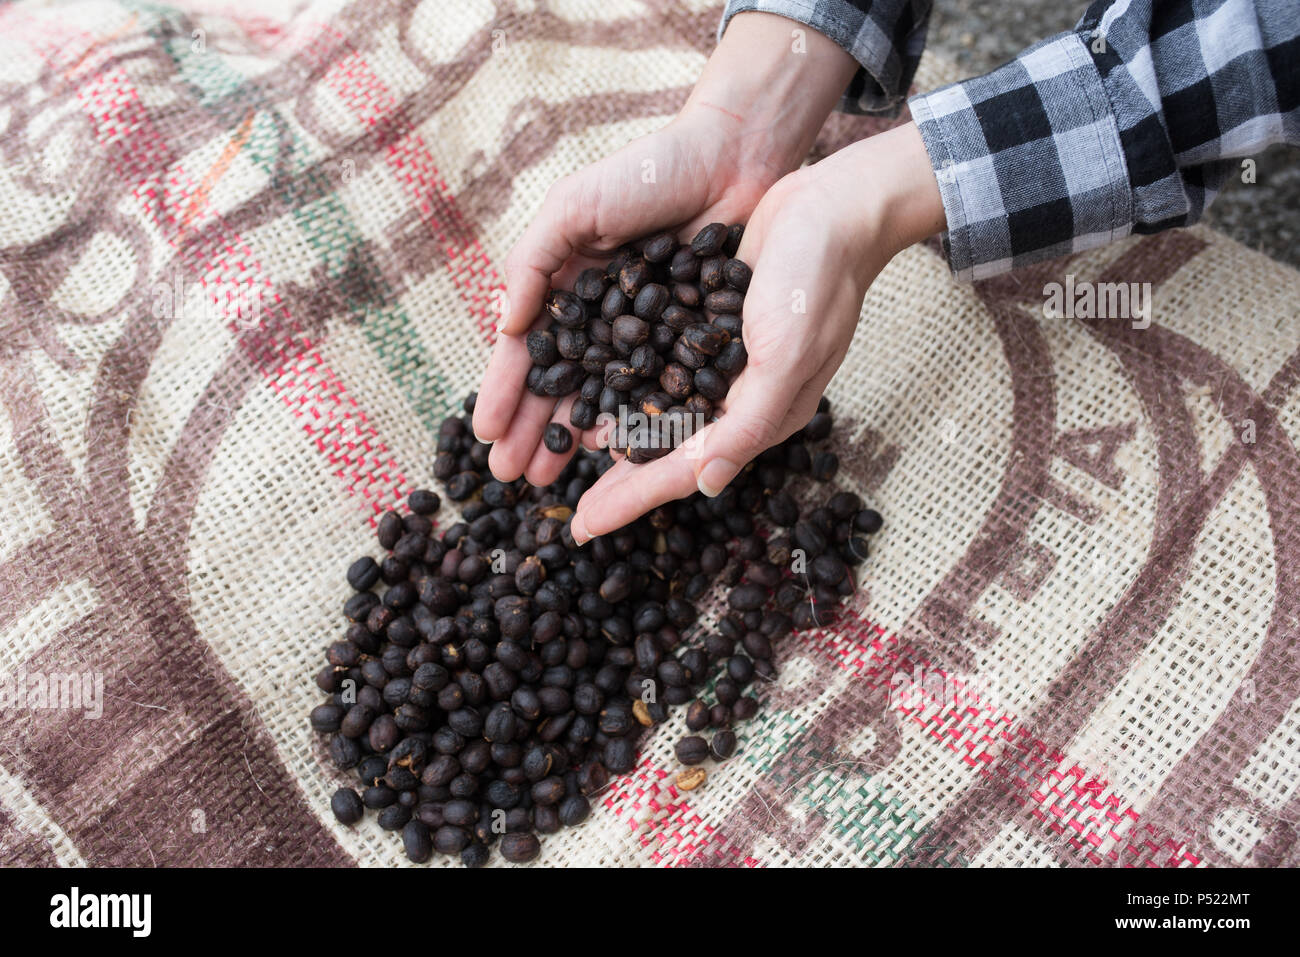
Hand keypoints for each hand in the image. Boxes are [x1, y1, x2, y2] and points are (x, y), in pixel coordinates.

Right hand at [472, 12, 858, 486]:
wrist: (731, 158)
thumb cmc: (645, 174)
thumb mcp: (572, 207)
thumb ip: (532, 263)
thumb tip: (503, 327)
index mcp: (564, 288)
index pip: (526, 352)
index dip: (504, 394)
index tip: (485, 437)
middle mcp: (598, 318)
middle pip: (560, 387)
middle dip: (533, 433)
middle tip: (514, 479)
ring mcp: (643, 335)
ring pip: (604, 398)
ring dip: (575, 438)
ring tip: (553, 480)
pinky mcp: (687, 344)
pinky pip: (657, 391)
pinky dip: (636, 422)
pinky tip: (618, 454)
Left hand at [568, 122, 945, 541]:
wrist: (838, 207)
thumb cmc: (819, 280)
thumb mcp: (786, 355)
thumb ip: (749, 424)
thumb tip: (708, 486)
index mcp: (759, 414)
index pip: (683, 471)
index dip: (631, 501)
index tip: (582, 528)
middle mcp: (739, 398)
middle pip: (664, 453)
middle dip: (616, 484)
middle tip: (565, 511)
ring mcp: (724, 364)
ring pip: (657, 414)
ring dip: (614, 436)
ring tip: (568, 458)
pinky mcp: (710, 327)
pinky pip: (659, 370)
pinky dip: (623, 386)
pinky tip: (593, 391)